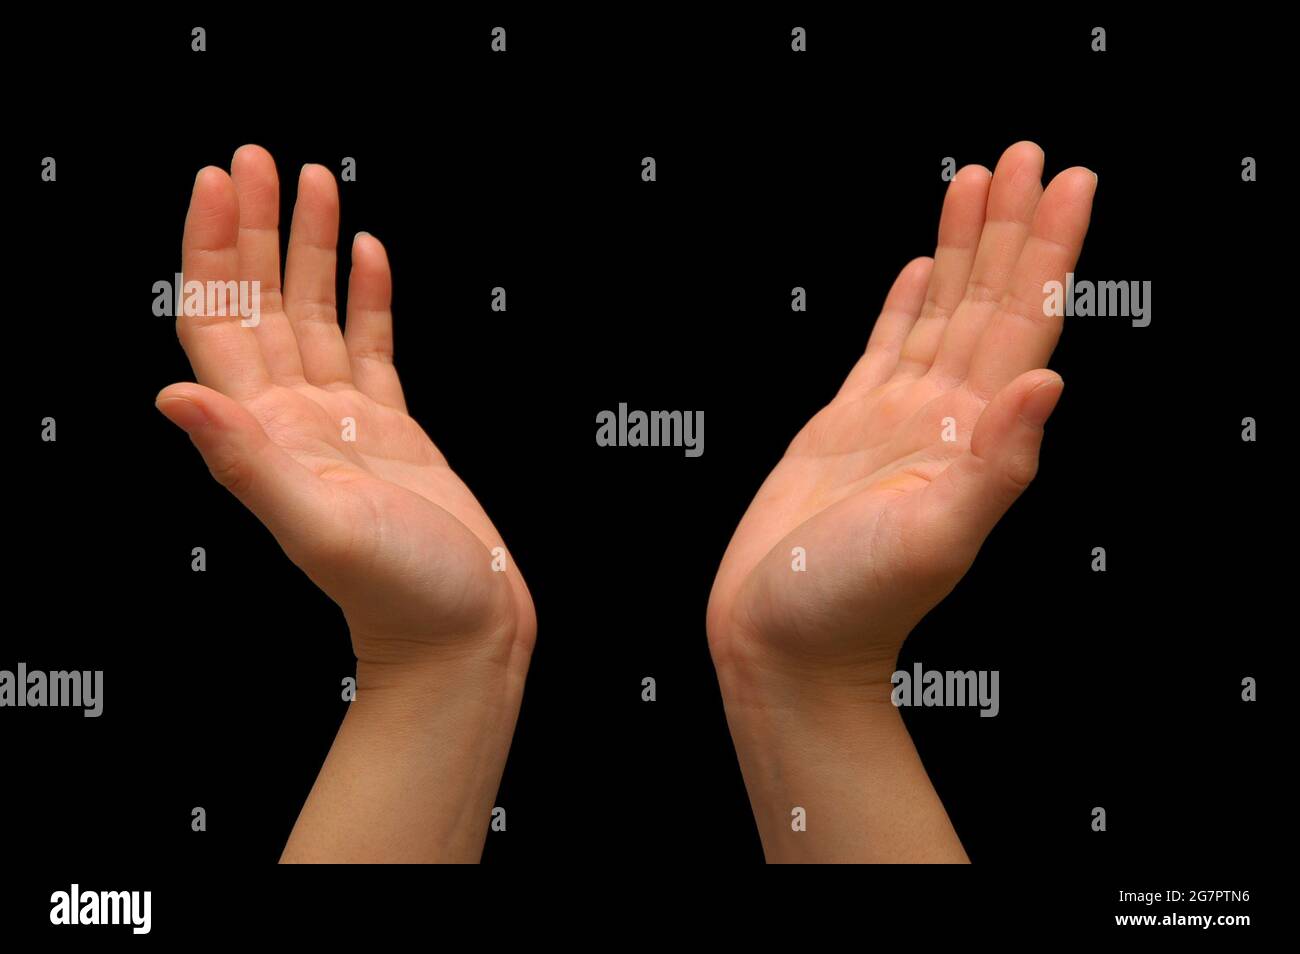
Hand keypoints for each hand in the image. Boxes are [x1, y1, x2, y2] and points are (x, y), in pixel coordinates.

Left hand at [157, 146, 534, 667]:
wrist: (461, 629)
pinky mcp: (392, 429)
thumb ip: (246, 464)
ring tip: (317, 179)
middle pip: (260, 304)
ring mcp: (342, 422)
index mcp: (266, 434)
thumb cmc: (400, 593)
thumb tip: (174, 396)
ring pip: (315, 315)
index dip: (211, 252)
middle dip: (256, 228)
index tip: (219, 183)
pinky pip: (372, 347)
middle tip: (260, 158)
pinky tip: (369, 254)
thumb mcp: (320, 527)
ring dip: (311, 248)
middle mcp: (294, 420)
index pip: (219, 323)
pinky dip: (369, 297)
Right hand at [708, 142, 1094, 685]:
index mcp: (970, 435)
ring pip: (940, 312)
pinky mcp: (843, 427)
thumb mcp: (933, 540)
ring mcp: (892, 419)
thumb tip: (1049, 383)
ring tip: (975, 179)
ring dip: (963, 247)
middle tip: (1024, 152)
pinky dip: (904, 303)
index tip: (1069, 183)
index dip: (1050, 253)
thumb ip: (997, 468)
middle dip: (1010, 226)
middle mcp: (940, 418)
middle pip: (988, 302)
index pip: (1025, 325)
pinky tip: (921, 267)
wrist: (781, 642)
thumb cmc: (850, 606)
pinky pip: (883, 346)